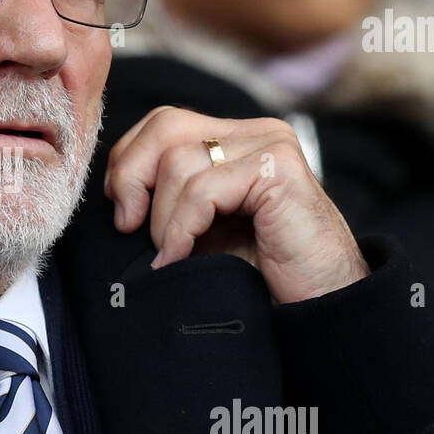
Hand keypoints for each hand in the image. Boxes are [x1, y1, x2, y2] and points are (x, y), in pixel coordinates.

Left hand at [104, 106, 368, 302]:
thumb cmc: (259, 278)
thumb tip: (113, 191)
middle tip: (128, 227)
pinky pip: (203, 189)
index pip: (162, 123)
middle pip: (165, 126)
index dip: (128, 161)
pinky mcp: (279, 169)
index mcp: (234, 141)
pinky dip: (180, 228)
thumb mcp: (200, 230)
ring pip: (178, 161)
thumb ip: (168, 199)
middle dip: (132, 176)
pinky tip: (181, 258)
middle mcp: (255, 133)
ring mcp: (270, 145)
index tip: (121, 210)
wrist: (319, 310)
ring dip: (162, 219)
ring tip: (173, 256)